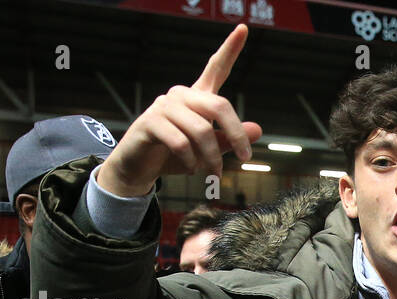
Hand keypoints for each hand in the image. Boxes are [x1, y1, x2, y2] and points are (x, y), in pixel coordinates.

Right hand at [95, 25, 261, 197]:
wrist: (139, 168)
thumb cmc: (174, 157)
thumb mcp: (207, 152)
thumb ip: (229, 140)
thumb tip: (257, 129)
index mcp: (197, 98)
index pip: (216, 69)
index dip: (230, 49)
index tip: (243, 28)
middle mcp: (181, 96)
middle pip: (219, 106)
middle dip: (236, 135)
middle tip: (245, 158)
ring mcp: (164, 107)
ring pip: (201, 130)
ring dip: (211, 158)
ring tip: (211, 172)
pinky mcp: (150, 122)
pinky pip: (181, 143)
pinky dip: (191, 161)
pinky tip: (189, 168)